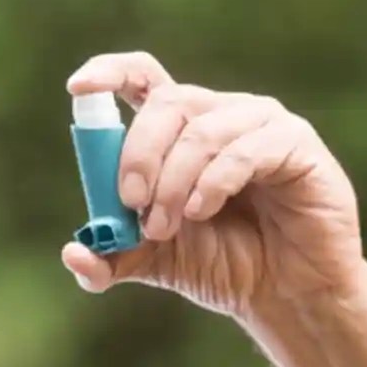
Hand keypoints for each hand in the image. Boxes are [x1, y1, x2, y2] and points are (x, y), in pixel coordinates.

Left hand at [60, 51, 363, 317]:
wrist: (284, 295)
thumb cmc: (221, 265)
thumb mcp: (151, 261)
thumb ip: (108, 256)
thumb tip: (71, 254)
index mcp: (178, 127)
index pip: (141, 76)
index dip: (109, 72)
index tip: (79, 87)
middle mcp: (218, 113)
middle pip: (165, 102)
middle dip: (138, 155)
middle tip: (131, 202)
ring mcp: (260, 122)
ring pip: (200, 130)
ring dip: (172, 182)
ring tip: (164, 225)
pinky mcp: (295, 143)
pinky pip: (243, 149)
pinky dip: (212, 182)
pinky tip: (201, 211)